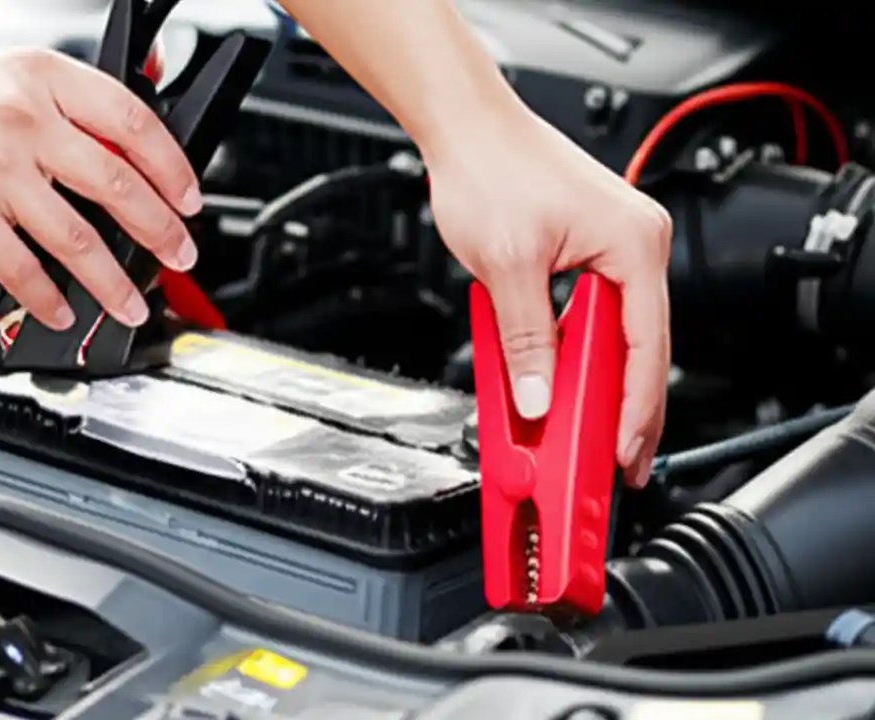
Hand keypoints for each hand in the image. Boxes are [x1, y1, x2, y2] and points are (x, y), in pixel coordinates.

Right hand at [0, 48, 200, 329]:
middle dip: (160, 229)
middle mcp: (21, 118)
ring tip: (133, 301)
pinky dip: (48, 298)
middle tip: (180, 253)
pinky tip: (63, 311)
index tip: (189, 196)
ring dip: (114, 280)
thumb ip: (62, 110)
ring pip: (79, 236)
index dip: (171, 164)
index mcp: (39, 78)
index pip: (130, 119)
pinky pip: (23, 268)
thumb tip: (126, 141)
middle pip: (118, 181)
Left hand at [425, 100, 671, 488]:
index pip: (647, 346)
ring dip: (597, 381)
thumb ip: (525, 342)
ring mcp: (614, 246)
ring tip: (587, 433)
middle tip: (615, 461)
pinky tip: (563, 381)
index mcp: (634, 244)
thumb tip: (539, 398)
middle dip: (624, 408)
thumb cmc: (490, 167)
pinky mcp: (587, 249)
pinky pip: (591, 314)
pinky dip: (576, 349)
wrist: (464, 125)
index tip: (622, 452)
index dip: (634, 409)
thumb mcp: (506, 268)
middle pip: (639, 346)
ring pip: (614, 334)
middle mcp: (635, 244)